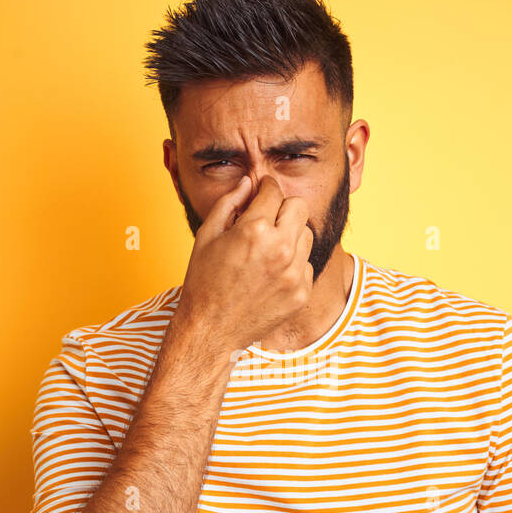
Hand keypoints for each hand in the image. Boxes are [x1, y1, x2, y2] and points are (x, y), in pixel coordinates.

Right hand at [173, 174, 314, 356]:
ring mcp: (294, 273)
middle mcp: (281, 249)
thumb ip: (229, 202)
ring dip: (290, 235)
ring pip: (307, 234)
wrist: (212, 330)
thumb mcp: (207, 235)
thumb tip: (248, 182)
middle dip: (283, 207)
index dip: (265, 187)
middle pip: (299, 206)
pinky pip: (306, 263)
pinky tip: (271, 273)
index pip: (273, 190)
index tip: (262, 191)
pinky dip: (292, 263)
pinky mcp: (302, 292)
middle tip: (267, 218)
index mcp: (255, 230)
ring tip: (267, 249)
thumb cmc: (204, 282)